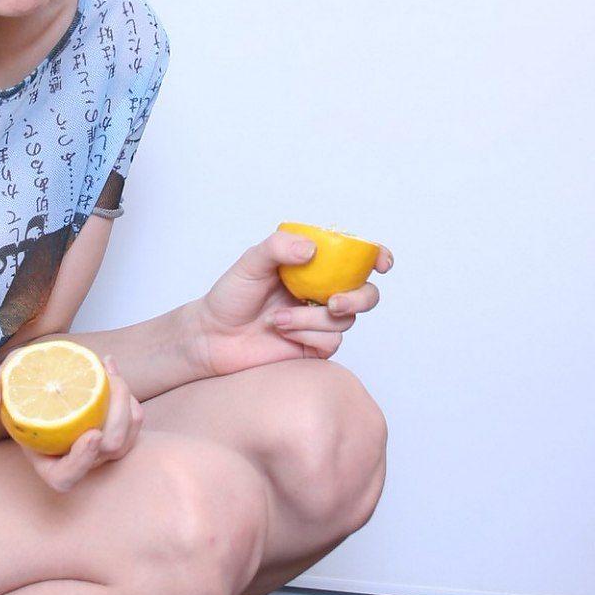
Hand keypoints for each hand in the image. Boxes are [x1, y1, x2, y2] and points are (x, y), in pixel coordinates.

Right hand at [0, 353, 142, 492]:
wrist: (35, 381)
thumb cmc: (14, 389)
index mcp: (46, 462)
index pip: (66, 477)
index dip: (82, 462)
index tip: (91, 434)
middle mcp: (77, 461)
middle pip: (108, 453)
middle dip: (117, 418)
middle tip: (109, 381)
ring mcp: (99, 449)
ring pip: (126, 439)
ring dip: (125, 404)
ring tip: (110, 371)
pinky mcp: (114, 430)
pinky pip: (133, 423)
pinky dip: (128, 396)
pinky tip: (110, 367)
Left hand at [195, 228, 394, 373]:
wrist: (213, 337)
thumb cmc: (230, 296)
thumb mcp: (250, 263)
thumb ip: (277, 248)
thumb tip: (312, 248)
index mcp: (313, 266)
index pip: (355, 258)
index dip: (377, 257)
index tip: (381, 263)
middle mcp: (322, 292)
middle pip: (366, 294)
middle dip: (358, 299)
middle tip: (332, 302)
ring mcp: (320, 320)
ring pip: (345, 320)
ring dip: (311, 320)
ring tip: (277, 319)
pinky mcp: (315, 346)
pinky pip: (331, 341)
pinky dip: (306, 335)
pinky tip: (281, 331)